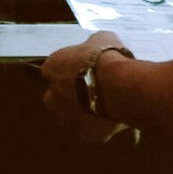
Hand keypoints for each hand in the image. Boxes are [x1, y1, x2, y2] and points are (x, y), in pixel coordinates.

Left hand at [34, 32, 143, 150]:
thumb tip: (97, 46)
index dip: (68, 70)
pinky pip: (89, 128)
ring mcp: (66, 118)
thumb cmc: (108, 59)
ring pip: (71, 116)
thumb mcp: (102, 39)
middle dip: (71, 94)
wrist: (120, 87)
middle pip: (57, 96)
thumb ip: (93, 45)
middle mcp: (51, 96)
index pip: (52, 69)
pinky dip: (98, 124)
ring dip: (83, 111)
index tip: (83, 69)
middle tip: (94, 88)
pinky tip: (113, 116)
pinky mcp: (83, 134)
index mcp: (52, 68)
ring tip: (105, 104)